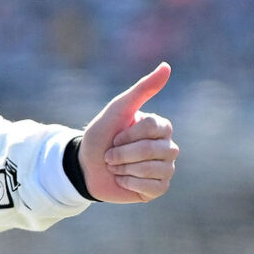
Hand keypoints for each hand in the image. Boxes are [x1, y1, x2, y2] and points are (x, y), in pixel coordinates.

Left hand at [76, 63, 177, 202]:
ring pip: (153, 169)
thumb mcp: (118, 108)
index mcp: (160, 127)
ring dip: (125, 168)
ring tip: (116, 167)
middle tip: (111, 155)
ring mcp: (166, 169)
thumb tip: (166, 65)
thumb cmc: (102, 136)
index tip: (115, 137)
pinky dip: (130, 183)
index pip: (153, 127)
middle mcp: (168, 147)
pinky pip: (153, 188)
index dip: (128, 134)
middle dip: (124, 153)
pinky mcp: (159, 188)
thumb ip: (143, 88)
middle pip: (153, 149)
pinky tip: (122, 179)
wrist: (86, 167)